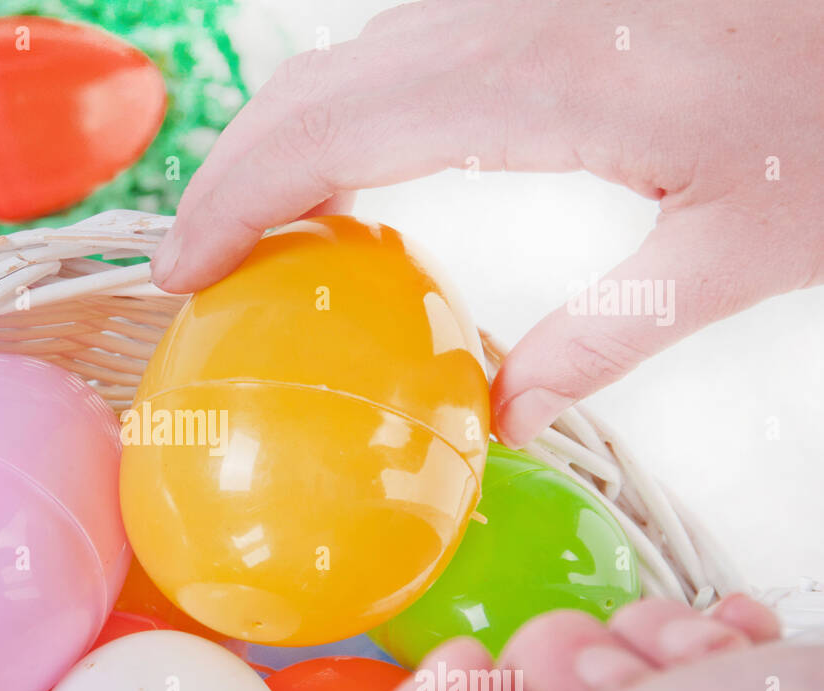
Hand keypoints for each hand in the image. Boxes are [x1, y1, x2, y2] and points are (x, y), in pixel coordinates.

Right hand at [151, 0, 823, 445]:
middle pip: (308, 87)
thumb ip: (607, 334)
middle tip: (186, 266)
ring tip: (245, 231)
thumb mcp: (742, 245)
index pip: (327, 133)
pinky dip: (334, 112)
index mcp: (538, 82)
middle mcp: (503, 16)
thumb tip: (511, 416)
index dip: (235, 199)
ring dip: (273, 140)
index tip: (182, 271)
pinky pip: (392, 48)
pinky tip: (341, 172)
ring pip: (342, 58)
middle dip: (225, 174)